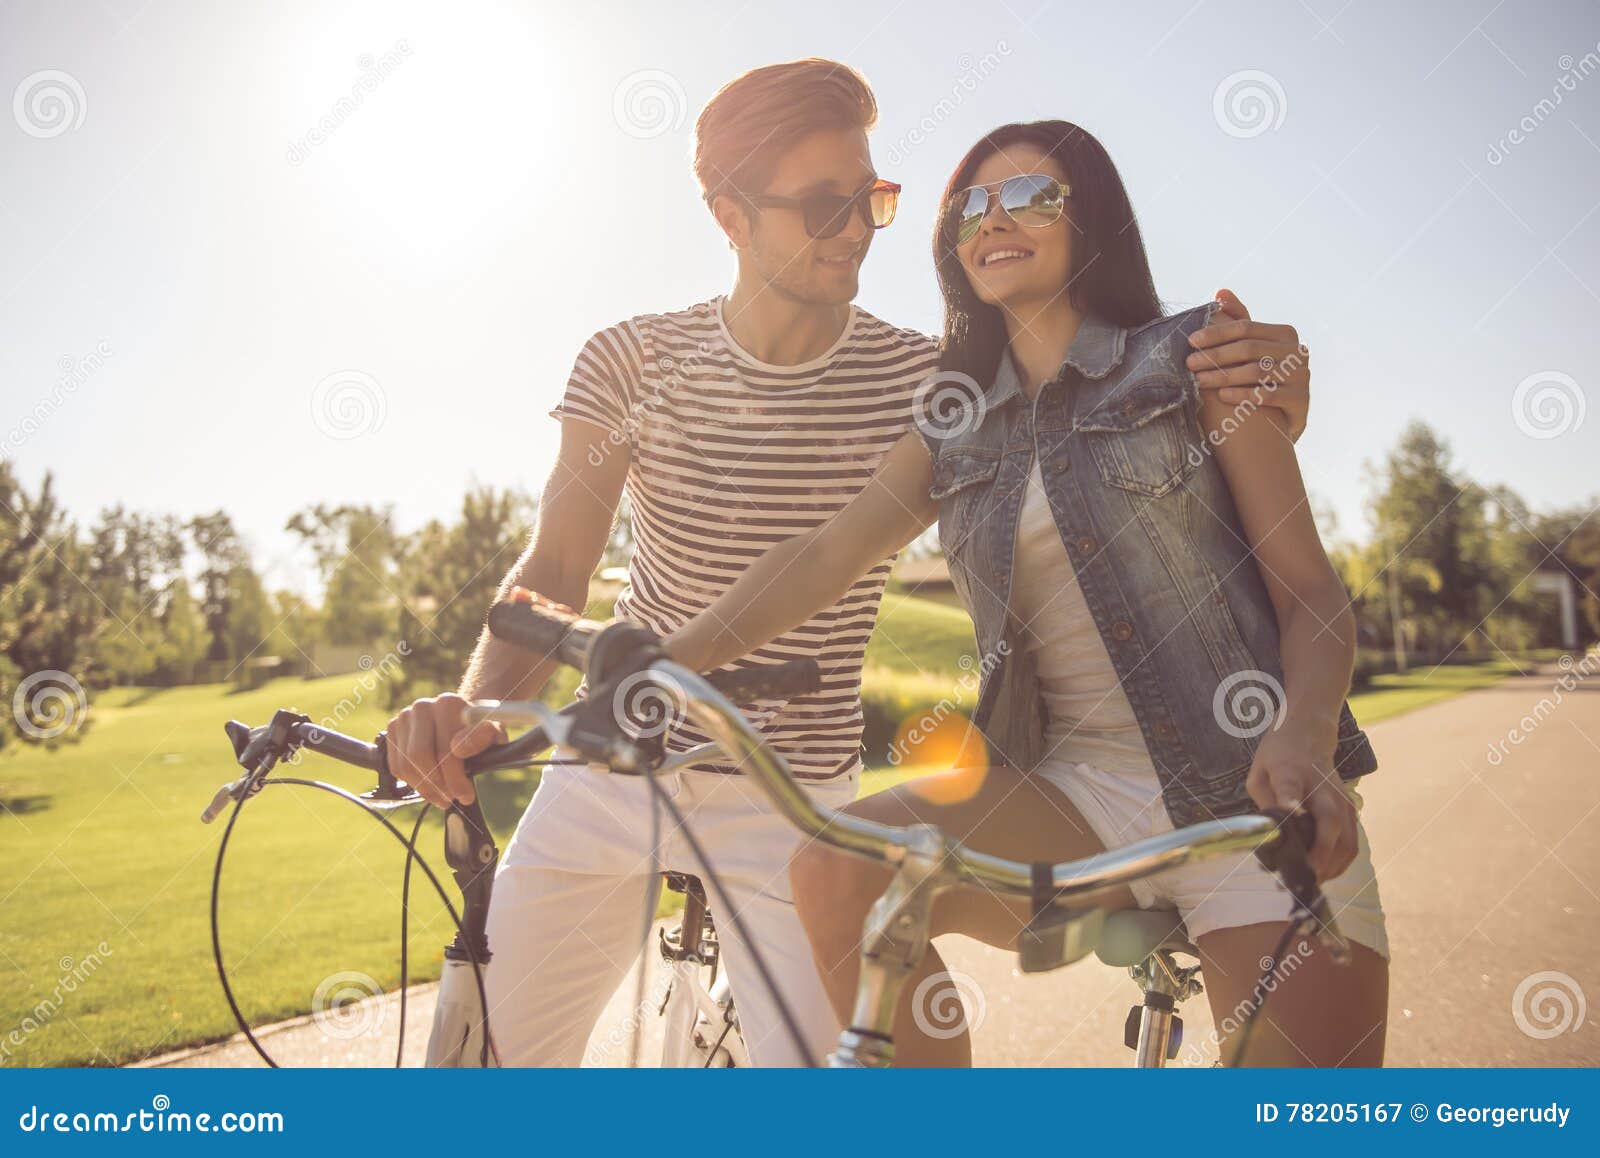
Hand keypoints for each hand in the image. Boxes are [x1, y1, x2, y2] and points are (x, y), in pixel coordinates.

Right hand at [384, 693, 504, 808]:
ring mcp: (404, 717)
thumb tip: (458, 749)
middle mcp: (422, 706)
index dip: (455, 778)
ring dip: (424, 788)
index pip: (445, 750)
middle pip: (419, 757)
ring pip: (406, 765)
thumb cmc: (478, 730)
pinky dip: (412, 782)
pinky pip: (396, 766)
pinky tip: (429, 786)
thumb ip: (480, 739)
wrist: (461, 719)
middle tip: (451, 800)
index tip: (466, 796)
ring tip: (442, 797)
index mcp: (448, 703)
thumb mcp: (492, 734)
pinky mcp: (393, 730)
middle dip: (437, 785)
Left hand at [1187, 288, 1311, 438]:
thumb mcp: (1252, 350)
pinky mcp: (1301, 400)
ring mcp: (1302, 375)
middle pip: (1249, 349)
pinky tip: (1222, 396)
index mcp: (1284, 334)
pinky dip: (1243, 394)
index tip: (1190, 341)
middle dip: (1215, 355)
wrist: (1282, 419)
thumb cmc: (1261, 380)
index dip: (1217, 333)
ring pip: (1257, 371)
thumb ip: (1239, 321)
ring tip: (1199, 381)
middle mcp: (1297, 351)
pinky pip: (1268, 394)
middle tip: (1189, 364)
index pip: (1246, 328)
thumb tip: (1221, 291)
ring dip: (1224, 376)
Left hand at [1244, 726, 1357, 881]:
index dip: (1290, 803)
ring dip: (1332, 866)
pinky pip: (1352, 843)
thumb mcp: (1258, 772)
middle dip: (1320, 855)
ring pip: (1347, 839)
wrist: (1309, 735)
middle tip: (1303, 878)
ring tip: (1311, 881)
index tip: (1291, 817)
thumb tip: (1272, 835)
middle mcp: (1322, 787)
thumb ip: (1263, 801)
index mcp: (1289, 773)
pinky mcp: (1351, 809)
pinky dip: (1341, 862)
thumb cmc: (1278, 757)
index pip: (1290, 788)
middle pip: (1330, 822)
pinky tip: (1324, 872)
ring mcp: (1341, 799)